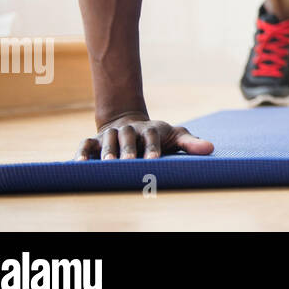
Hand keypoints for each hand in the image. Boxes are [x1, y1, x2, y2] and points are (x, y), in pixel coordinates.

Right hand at [74, 112, 214, 159]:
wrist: (130, 124)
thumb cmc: (158, 136)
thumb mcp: (175, 136)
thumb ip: (190, 143)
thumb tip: (210, 149)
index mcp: (150, 130)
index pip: (152, 136)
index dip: (153, 147)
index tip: (154, 160)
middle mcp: (129, 131)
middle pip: (128, 138)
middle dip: (128, 150)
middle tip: (128, 163)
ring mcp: (111, 135)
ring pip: (107, 140)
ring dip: (106, 152)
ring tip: (107, 164)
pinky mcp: (95, 141)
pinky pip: (85, 144)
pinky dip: (81, 152)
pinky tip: (78, 163)